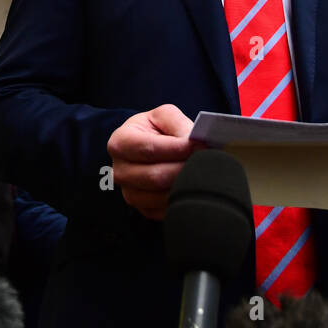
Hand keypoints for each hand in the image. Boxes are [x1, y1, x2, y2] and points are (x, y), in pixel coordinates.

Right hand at [106, 104, 196, 220]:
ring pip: (162, 196)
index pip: (149, 149)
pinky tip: (194, 185)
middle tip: (207, 161)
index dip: (177, 148)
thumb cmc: (156, 130)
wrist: (149, 147)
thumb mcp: (164, 116)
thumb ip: (178, 124)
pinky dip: (184, 199)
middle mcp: (120, 172)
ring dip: (186, 185)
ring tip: (203, 173)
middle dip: (185, 168)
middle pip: (155, 176)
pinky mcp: (144, 210)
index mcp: (120, 143)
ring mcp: (130, 194)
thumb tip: (193, 142)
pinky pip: (167, 211)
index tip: (200, 145)